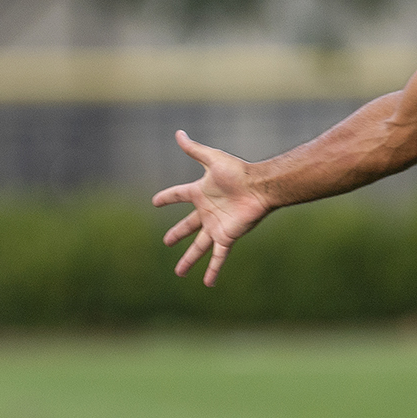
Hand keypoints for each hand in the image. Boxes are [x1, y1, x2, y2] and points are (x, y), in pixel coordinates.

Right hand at [151, 131, 270, 285]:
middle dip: (177, 234)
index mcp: (201, 193)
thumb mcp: (212, 159)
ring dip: (189, 260)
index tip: (156, 202)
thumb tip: (178, 133)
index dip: (167, 198)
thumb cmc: (238, 172)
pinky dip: (213, 270)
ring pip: (199, 247)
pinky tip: (208, 284)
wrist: (261, 187)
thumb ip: (194, 149)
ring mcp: (216, 226)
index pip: (179, 195)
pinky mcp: (226, 237)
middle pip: (188, 226)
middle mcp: (207, 212)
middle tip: (167, 242)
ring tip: (179, 273)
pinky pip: (218, 256)